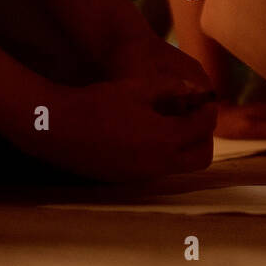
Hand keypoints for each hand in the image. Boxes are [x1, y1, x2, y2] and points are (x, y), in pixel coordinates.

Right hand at [37, 37, 216, 180]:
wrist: (57, 128)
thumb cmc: (98, 102)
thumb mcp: (138, 86)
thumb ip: (172, 86)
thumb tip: (194, 88)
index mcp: (165, 139)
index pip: (203, 128)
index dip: (208, 111)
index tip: (205, 100)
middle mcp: (158, 163)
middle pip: (201, 157)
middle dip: (204, 137)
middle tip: (196, 117)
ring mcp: (142, 175)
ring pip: (180, 166)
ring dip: (184, 147)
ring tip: (174, 123)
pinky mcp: (127, 179)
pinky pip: (159, 169)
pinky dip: (164, 154)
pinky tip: (149, 134)